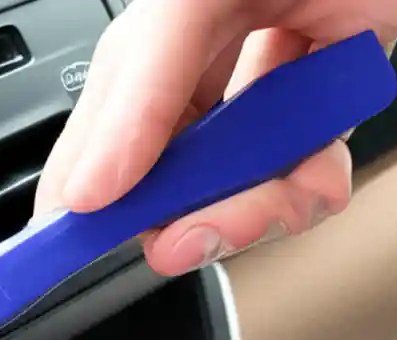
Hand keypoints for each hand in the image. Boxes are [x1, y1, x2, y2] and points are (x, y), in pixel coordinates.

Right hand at [35, 0, 396, 275]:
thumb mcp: (184, 9)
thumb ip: (135, 99)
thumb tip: (90, 190)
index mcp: (144, 57)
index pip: (93, 152)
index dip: (81, 209)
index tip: (72, 257)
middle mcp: (195, 81)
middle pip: (169, 187)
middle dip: (187, 221)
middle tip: (187, 240)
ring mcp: (260, 99)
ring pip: (240, 193)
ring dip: (263, 210)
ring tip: (283, 192)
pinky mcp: (324, 107)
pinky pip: (308, 176)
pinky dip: (317, 183)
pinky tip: (320, 163)